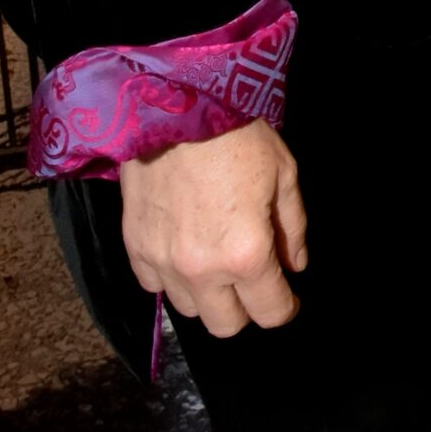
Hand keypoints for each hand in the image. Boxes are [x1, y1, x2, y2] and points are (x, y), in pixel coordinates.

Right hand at [119, 118, 307, 337]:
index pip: (270, 312)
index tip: (287, 298)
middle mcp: (201, 269)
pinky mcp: (135, 247)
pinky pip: (154, 285)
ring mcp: (163, 261)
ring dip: (207, 294)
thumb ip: (293, 229)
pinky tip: (185, 249)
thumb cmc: (237, 135)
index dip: (285, 308)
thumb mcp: (284, 175)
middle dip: (245, 309)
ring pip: (188, 309)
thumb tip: (295, 265)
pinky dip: (172, 277)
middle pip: (225, 325)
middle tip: (253, 280)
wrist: (177, 106)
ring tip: (216, 260)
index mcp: (246, 254)